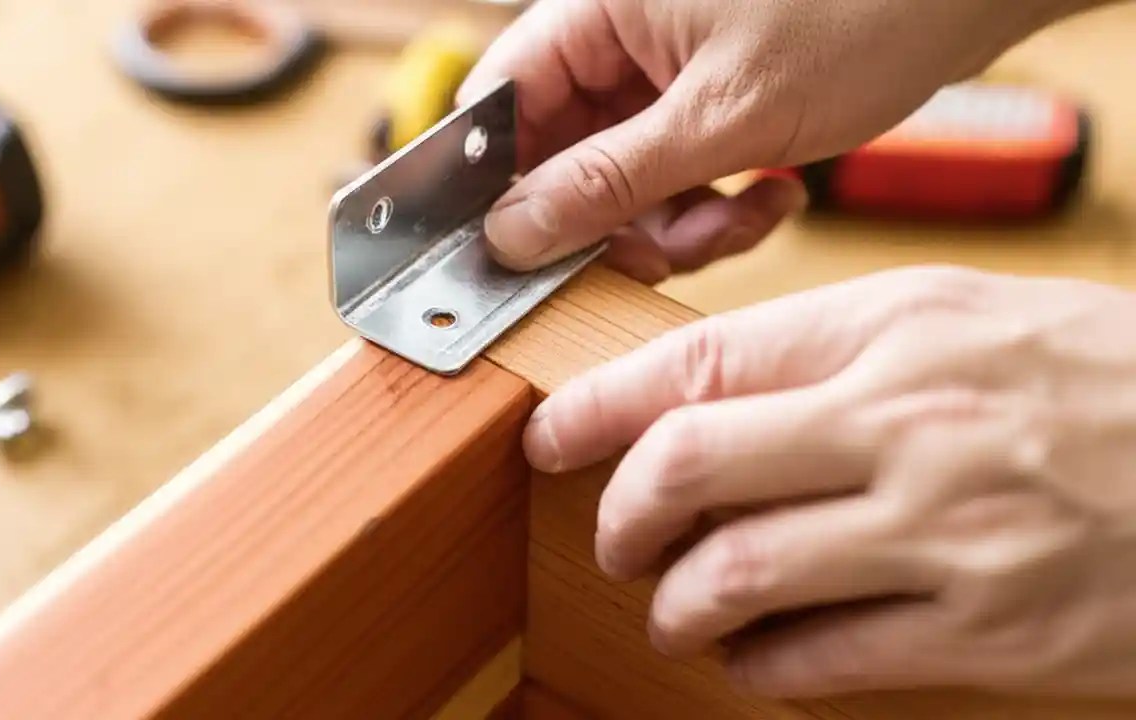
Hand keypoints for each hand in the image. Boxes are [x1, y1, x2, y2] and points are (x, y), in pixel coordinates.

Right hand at [459, 0, 1100, 281]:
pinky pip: (678, 174)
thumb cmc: (860, 10)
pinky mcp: (711, 98)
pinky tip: (770, 197)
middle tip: (649, 258)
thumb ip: (607, 181)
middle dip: (607, 221)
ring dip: (671, 223)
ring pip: (620, 178)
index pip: (498, 105)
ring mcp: (667, 70)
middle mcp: (620, 37)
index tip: (512, 253)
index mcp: (597, 10)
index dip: (495, 186)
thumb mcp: (721, 117)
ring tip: (737, 219)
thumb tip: (511, 233)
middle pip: (559, 154)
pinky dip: (714, 203)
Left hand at [524, 265, 1135, 697]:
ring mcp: (946, 531)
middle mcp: (908, 422)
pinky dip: (757, 663)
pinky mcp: (988, 631)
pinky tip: (755, 654)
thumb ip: (843, 349)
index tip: (551, 434)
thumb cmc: (1111, 382)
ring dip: (675, 602)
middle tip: (615, 537)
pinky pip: (816, 657)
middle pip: (688, 466)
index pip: (699, 361)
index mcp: (898, 328)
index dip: (598, 406)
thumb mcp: (975, 319)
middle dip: (620, 514)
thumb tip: (713, 396)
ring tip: (676, 606)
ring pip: (733, 574)